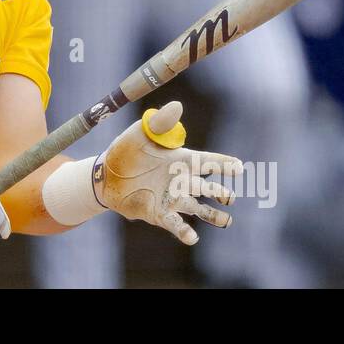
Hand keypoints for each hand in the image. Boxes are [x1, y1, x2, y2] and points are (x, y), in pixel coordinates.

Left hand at [94, 101, 243, 245]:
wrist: (105, 175)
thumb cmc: (126, 151)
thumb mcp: (141, 133)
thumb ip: (160, 123)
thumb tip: (177, 106)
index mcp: (181, 159)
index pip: (208, 161)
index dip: (224, 164)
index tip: (239, 167)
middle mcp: (181, 180)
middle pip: (206, 187)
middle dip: (220, 193)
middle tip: (229, 197)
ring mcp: (171, 198)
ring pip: (197, 208)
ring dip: (212, 215)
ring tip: (227, 221)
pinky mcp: (159, 213)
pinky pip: (175, 223)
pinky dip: (184, 231)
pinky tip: (193, 238)